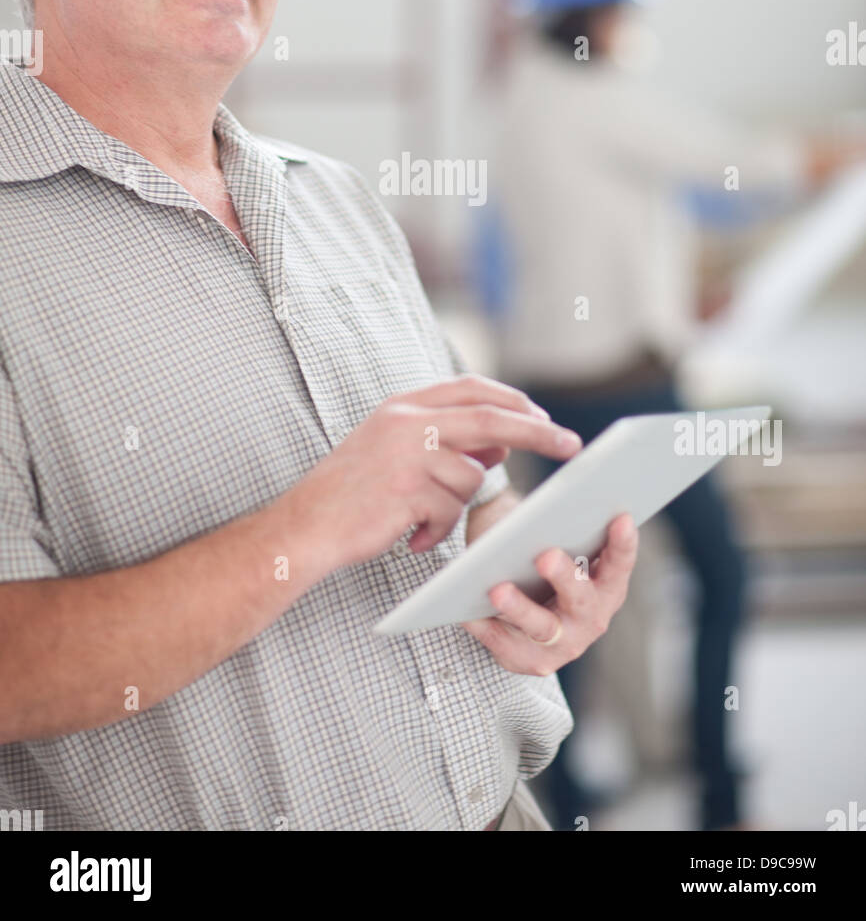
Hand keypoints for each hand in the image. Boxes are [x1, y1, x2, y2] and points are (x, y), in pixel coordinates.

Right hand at [286, 373, 581, 572]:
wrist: (304, 526)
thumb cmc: (353, 493)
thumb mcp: (399, 454)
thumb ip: (448, 441)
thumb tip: (505, 441)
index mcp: (404, 406)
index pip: (473, 389)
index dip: (514, 401)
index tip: (544, 417)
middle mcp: (406, 422)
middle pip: (490, 418)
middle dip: (537, 432)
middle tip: (572, 445)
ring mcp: (406, 454)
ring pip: (470, 478)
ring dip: (453, 507)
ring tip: (418, 520)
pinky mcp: (406, 490)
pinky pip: (449, 512)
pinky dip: (436, 530)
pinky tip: (410, 536)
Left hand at [460, 513, 637, 673]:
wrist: (518, 604)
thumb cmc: (535, 555)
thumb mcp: (547, 539)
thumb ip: (546, 526)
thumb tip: (524, 514)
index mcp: (606, 585)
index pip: (619, 563)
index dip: (622, 543)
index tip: (621, 518)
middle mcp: (591, 618)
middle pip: (581, 599)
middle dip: (564, 577)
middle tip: (546, 556)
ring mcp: (564, 644)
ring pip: (542, 627)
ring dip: (520, 608)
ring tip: (497, 590)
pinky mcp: (533, 661)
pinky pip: (506, 645)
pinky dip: (487, 627)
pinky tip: (468, 611)